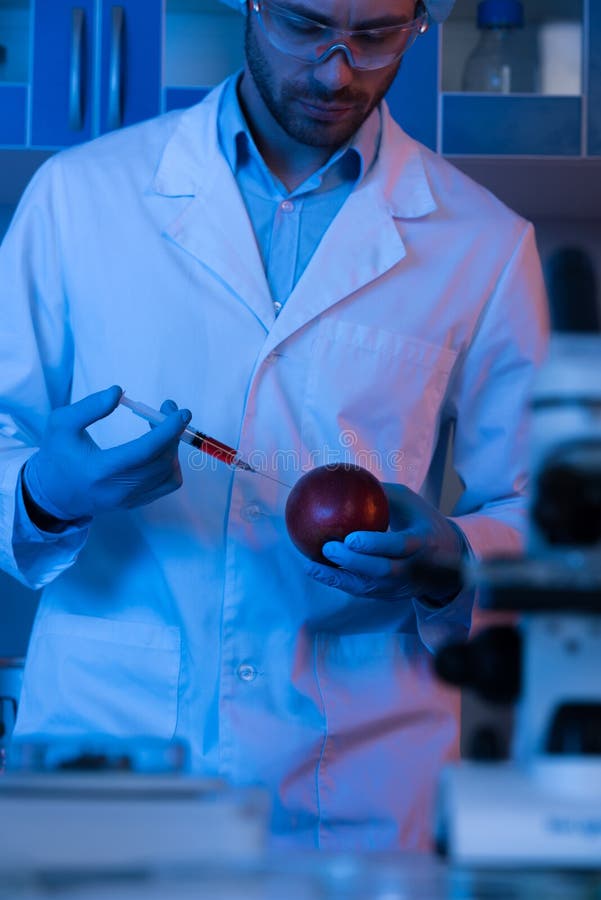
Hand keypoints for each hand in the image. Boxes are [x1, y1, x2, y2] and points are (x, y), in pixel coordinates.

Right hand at [23, 386, 190, 521]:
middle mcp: (118, 490)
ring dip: (172, 446)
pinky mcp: (136, 502)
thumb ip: (89, 407)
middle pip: (160, 461)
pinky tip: (160, 448)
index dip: (167, 431)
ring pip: (168, 473)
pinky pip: (167, 484)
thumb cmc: (58, 455)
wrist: (54, 493)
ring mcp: (129, 500)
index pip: (144, 451)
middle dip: (173, 432)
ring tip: (161, 427)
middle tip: (169, 409)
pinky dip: (172, 463)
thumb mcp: (61, 424)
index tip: (180, 412)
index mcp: (99, 470)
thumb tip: (119, 392)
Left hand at [305, 483, 466, 605]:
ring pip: (369, 587)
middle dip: (354, 562)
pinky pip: (362, 591)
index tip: (350, 537)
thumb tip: (345, 475)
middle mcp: (415, 569)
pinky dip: (339, 582)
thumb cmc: (421, 521)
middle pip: (383, 570)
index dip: (376, 544)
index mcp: (425, 542)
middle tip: (327, 547)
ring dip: (338, 578)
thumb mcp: (410, 502)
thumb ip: (382, 493)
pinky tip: (316, 571)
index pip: (400, 546)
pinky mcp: (391, 596)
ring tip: (311, 566)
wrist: (449, 561)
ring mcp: (403, 587)